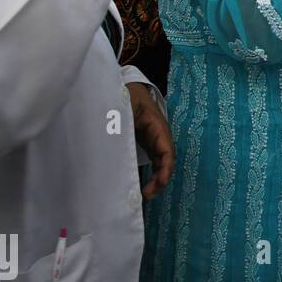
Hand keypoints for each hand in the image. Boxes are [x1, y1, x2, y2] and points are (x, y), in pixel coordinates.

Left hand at [128, 83, 173, 198]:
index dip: (165, 169)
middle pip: (166, 160)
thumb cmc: (127, 94)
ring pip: (161, 162)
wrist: (128, 86)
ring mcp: (154, 139)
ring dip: (157, 179)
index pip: (167, 150)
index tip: (158, 182)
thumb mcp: (123, 106)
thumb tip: (114, 139)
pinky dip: (152, 174)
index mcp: (156, 125)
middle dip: (161, 179)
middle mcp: (159, 134)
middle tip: (147, 194)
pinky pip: (154, 160)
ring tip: (145, 194)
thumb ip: (120, 121)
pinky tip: (143, 185)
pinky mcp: (147, 142)